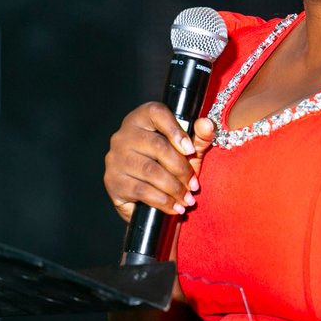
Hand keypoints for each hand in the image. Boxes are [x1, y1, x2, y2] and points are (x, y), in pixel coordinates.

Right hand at [103, 103, 216, 221]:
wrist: (150, 197)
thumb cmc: (170, 166)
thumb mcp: (189, 150)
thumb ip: (200, 136)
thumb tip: (207, 125)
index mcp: (141, 119)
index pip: (156, 113)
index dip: (176, 130)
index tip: (191, 150)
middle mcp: (123, 135)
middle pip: (158, 146)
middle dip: (182, 169)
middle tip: (194, 185)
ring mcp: (115, 158)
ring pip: (150, 171)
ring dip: (174, 188)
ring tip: (188, 199)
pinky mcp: (113, 181)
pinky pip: (141, 190)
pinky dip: (162, 201)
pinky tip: (174, 207)